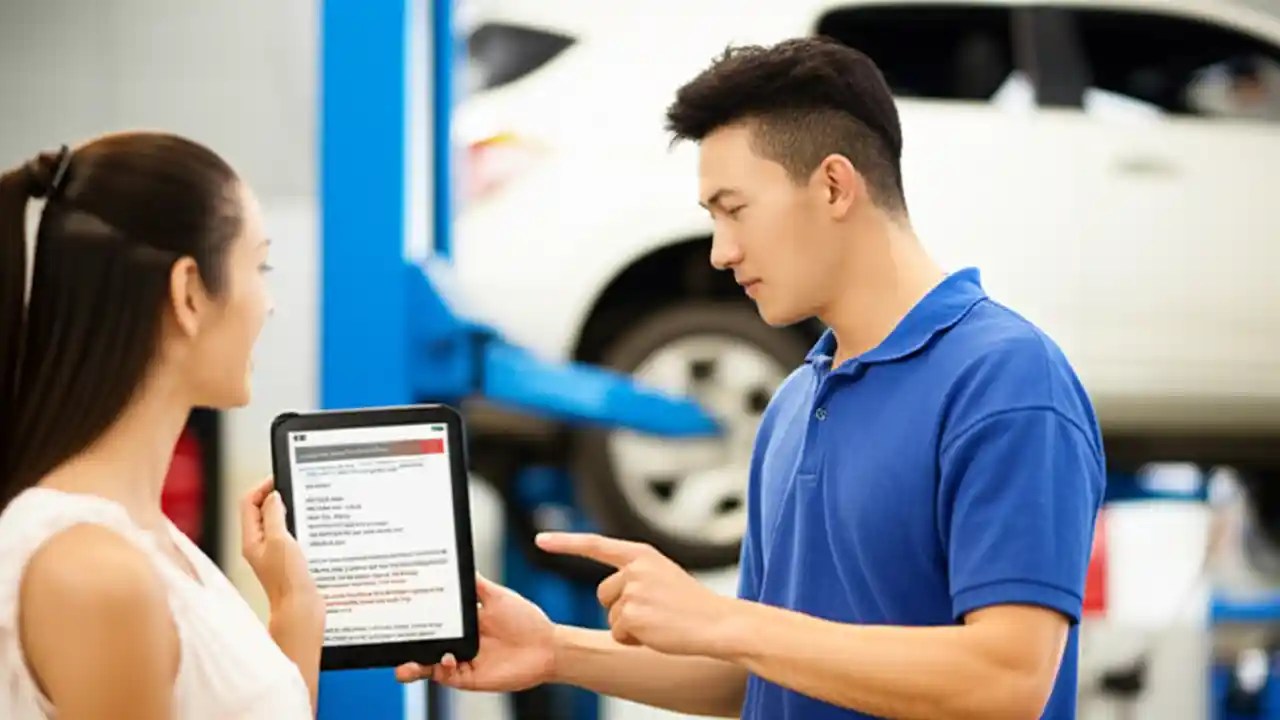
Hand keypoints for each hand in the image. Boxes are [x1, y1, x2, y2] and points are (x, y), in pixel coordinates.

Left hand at [240, 476, 318, 608]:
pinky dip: (296, 525)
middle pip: (260, 511)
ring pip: (275, 523)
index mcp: (251, 540)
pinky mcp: (286, 560)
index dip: (262, 487)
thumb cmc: (287, 581)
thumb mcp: (280, 540)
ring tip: (302, 504)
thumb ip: (274, 516)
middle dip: (275, 496)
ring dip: (286, 511)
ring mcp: (272, 553)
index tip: (279, 479)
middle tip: (292, 488)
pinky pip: (287, 535)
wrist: (300, 610)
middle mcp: (258, 545)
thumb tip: (273, 496)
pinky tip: (309, 526)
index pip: (249, 503)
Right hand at [395, 574, 554, 691]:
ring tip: (405, 664)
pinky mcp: (469, 678)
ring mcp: (461, 660)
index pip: (429, 621)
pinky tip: (445, 660)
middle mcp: (457, 641)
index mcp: (461, 621)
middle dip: (402, 648)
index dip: (411, 620)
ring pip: (428, 665)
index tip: (394, 613)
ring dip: (413, 665)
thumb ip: (476, 585)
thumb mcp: (497, 596)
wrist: (548, 647)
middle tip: (389, 643)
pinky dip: (442, 669)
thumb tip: (457, 564)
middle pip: (421, 646)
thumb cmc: (526, 620)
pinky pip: (447, 677)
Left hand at [535, 532, 736, 656]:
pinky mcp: (633, 615)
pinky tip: (658, 633)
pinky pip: (618, 634)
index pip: (596, 545)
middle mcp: (635, 568)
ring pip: (611, 616)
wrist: (718, 623)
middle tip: (655, 612)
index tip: (540, 539)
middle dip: (621, 608)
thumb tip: (608, 591)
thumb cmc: (692, 605)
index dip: (566, 543)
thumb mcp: (662, 576)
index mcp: (642, 554)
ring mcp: (633, 591)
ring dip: (630, 626)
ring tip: (660, 621)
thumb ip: (635, 575)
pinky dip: (634, 640)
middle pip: (603, 594)